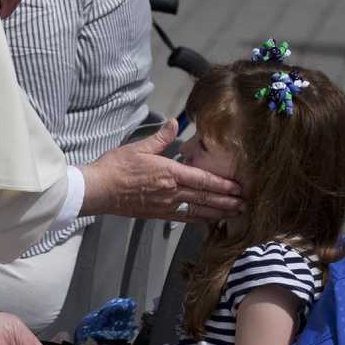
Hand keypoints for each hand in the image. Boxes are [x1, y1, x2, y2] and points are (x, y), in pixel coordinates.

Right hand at [79, 119, 241, 221]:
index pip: (202, 180)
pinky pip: (184, 218)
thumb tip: (174, 123)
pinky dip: (199, 220)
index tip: (238, 187)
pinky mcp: (158, 214)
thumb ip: (161, 138)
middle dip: (227, 201)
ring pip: (198, 210)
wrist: (99, 190)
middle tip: (245, 203)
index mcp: (169, 173)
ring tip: (235, 213)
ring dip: (218, 212)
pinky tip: (209, 220)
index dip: (223, 185)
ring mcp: (165, 206)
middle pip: (205, 198)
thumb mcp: (139, 147)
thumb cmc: (116, 167)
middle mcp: (171, 192)